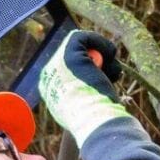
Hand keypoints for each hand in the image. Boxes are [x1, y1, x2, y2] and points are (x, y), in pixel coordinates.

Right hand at [38, 30, 126, 144]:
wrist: (94, 121)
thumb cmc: (96, 120)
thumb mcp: (86, 107)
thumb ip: (86, 93)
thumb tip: (101, 84)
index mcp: (50, 91)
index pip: (72, 72)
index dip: (90, 72)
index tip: (105, 83)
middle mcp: (49, 76)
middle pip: (76, 58)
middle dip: (96, 63)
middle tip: (111, 77)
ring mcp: (57, 63)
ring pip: (80, 47)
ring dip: (101, 55)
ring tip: (110, 73)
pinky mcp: (68, 52)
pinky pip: (83, 37)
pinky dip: (100, 43)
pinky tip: (110, 56)